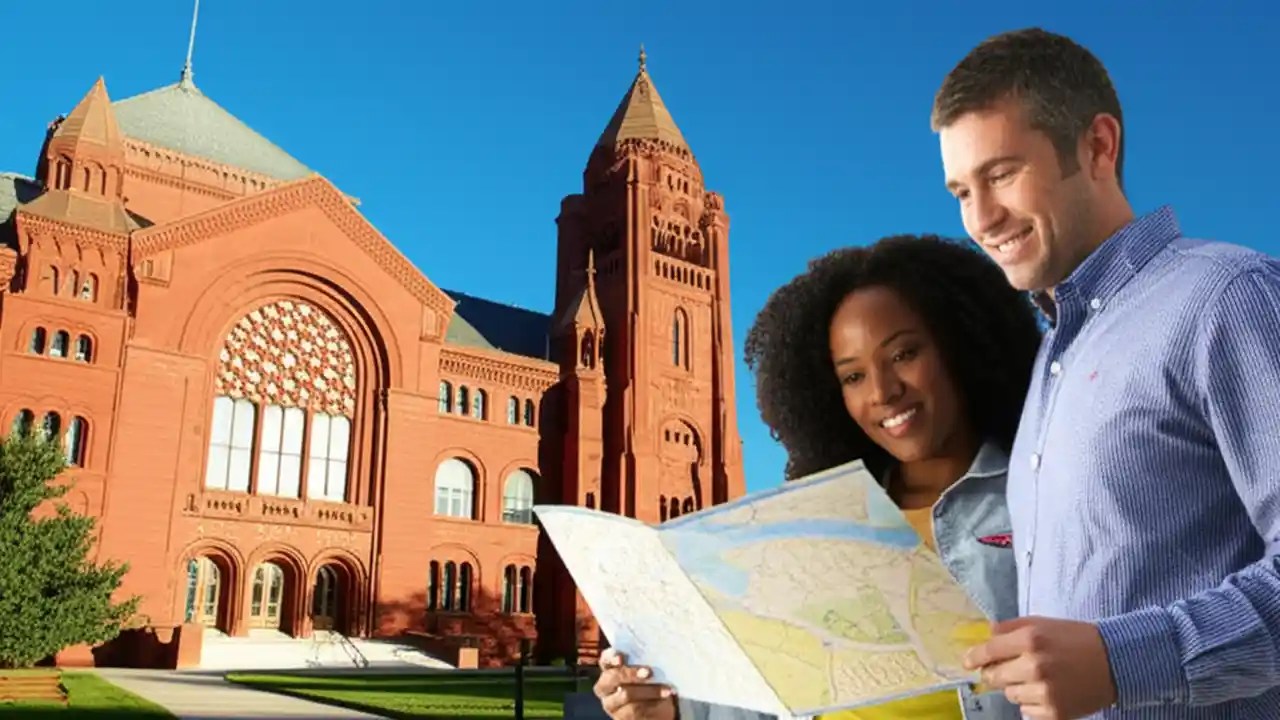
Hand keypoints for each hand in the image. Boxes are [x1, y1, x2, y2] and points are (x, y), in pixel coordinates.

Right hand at [593, 648, 676, 719]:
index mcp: (609, 670)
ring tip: (666, 689)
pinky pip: (634, 710)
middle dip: (631, 673)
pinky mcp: (621, 717)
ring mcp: (611, 704)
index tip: (621, 657)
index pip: (605, 660)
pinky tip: (663, 699)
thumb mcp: (644, 670)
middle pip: (613, 677)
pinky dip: (651, 703)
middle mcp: (605, 687)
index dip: (611, 657)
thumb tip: (653, 654)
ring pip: (626, 694)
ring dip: (648, 691)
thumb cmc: (648, 682)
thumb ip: (642, 662)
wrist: (655, 708)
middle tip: (649, 672)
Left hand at [964, 616, 1116, 719]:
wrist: (1116, 662)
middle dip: (995, 673)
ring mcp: (1044, 692)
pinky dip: (1032, 703)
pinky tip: (1049, 692)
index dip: (973, 657)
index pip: (988, 651)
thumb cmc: (1076, 639)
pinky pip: (1026, 711)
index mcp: (1030, 639)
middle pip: (993, 676)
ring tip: (1038, 678)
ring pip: (1010, 694)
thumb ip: (1011, 627)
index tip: (967, 662)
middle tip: (1008, 670)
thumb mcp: (1043, 623)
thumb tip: (986, 634)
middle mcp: (1034, 666)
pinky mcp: (1054, 712)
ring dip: (1017, 687)